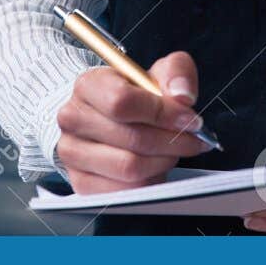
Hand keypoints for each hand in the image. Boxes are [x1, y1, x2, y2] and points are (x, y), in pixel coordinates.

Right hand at [55, 52, 210, 193]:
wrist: (112, 119)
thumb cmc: (136, 96)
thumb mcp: (158, 73)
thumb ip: (176, 73)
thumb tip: (182, 96)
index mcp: (88, 85)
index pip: (123, 102)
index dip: (163, 113)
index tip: (189, 119)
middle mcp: (73, 119)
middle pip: (132, 138)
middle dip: (172, 141)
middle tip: (192, 140)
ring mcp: (72, 153)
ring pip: (130, 168)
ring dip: (163, 162)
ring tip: (173, 151)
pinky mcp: (80, 182)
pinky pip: (125, 191)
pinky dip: (149, 181)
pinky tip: (156, 167)